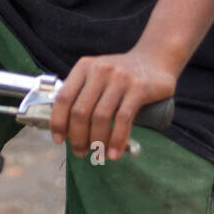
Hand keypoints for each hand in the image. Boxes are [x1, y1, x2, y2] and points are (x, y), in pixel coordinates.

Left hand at [49, 48, 176, 162]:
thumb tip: (65, 128)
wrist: (154, 59)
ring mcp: (119, 78)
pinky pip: (123, 119)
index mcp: (84, 67)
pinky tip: (114, 153)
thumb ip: (82, 93)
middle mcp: (100, 70)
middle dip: (77, 138)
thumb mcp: (97, 74)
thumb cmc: (120, 74)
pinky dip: (117, 140)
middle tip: (81, 152)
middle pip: (80, 112)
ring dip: (97, 143)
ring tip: (98, 155)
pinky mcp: (138, 88)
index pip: (63, 98)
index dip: (58, 122)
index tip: (59, 139)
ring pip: (101, 118)